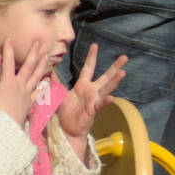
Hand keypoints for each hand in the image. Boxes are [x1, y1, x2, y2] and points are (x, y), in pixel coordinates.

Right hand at [0, 38, 45, 127]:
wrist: (7, 125)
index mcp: (9, 81)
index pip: (8, 62)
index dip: (8, 50)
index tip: (9, 38)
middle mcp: (20, 85)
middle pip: (28, 66)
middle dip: (33, 53)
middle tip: (38, 43)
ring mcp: (27, 93)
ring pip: (36, 77)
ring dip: (41, 66)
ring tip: (46, 56)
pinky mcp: (30, 102)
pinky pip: (38, 93)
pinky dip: (43, 86)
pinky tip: (47, 81)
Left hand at [56, 43, 128, 157]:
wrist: (68, 129)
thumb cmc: (66, 113)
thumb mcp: (59, 94)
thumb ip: (56, 82)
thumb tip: (48, 70)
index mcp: (83, 86)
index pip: (89, 68)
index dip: (92, 57)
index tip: (95, 45)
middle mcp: (92, 91)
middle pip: (105, 76)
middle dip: (115, 66)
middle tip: (125, 57)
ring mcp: (94, 100)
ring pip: (107, 88)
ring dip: (115, 81)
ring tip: (123, 72)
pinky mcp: (93, 110)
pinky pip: (100, 105)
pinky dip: (106, 101)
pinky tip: (112, 97)